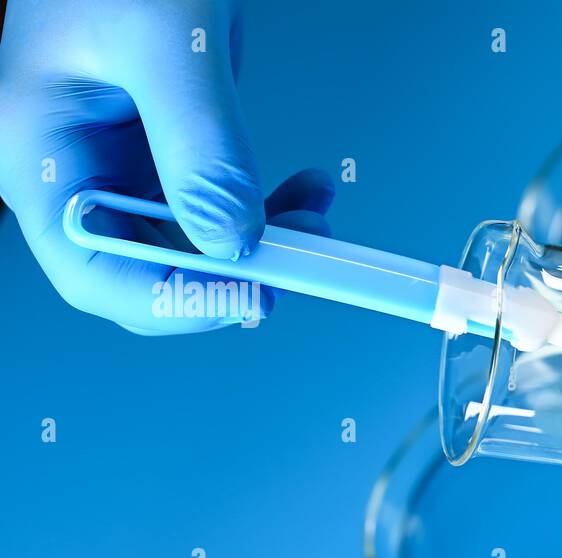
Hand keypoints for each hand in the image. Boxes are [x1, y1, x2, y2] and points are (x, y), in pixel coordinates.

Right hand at [0, 0, 332, 332]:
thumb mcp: (166, 43)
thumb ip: (200, 147)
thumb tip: (234, 240)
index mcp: (39, 154)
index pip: (97, 275)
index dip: (176, 304)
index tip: (254, 296)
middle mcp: (75, 171)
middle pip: (150, 273)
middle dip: (232, 276)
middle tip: (305, 257)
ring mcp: (120, 164)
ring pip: (193, 246)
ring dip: (261, 244)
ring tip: (316, 211)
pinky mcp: (164, 150)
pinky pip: (215, 206)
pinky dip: (266, 208)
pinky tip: (307, 190)